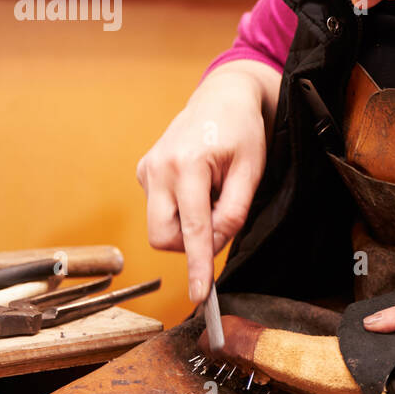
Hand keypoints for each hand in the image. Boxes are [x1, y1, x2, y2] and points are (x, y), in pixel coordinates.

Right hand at [136, 65, 268, 303]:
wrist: (221, 97)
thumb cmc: (242, 132)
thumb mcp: (251, 171)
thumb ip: (234, 213)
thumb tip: (212, 247)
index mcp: (187, 165)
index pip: (192, 229)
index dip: (198, 266)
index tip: (200, 296)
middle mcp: (158, 167)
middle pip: (163, 236)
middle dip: (189, 244)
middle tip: (222, 217)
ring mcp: (146, 169)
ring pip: (160, 226)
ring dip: (188, 223)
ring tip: (212, 191)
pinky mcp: (143, 171)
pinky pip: (160, 208)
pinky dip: (181, 207)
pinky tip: (198, 182)